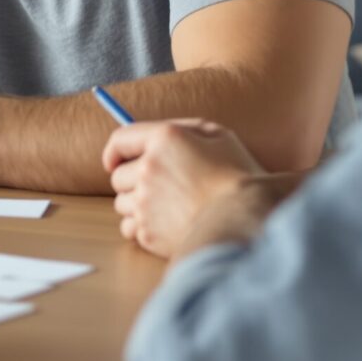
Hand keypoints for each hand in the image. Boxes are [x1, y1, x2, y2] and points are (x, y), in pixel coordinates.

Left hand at [103, 119, 263, 257]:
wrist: (248, 223)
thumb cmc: (239, 178)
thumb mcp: (220, 137)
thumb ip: (186, 130)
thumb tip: (160, 134)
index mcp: (164, 140)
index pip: (119, 140)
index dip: (114, 151)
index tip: (114, 161)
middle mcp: (147, 169)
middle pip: (118, 177)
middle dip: (133, 182)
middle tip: (161, 189)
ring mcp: (144, 202)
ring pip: (122, 204)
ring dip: (138, 206)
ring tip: (170, 209)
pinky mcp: (147, 231)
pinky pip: (130, 228)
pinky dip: (142, 228)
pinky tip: (165, 227)